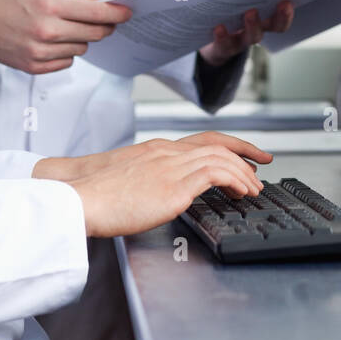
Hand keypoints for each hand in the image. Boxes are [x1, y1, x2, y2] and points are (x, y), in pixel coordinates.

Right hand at [0, 0, 130, 73]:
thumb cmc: (15, 0)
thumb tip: (108, 0)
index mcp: (50, 5)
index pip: (96, 12)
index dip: (116, 12)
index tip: (127, 12)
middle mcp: (46, 29)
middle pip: (95, 33)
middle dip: (104, 26)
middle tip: (104, 20)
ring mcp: (40, 51)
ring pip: (83, 48)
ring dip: (81, 39)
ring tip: (64, 28)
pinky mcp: (35, 67)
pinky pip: (68, 62)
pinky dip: (66, 52)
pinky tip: (52, 41)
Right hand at [39, 135, 273, 237]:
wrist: (78, 198)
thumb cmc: (91, 195)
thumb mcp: (121, 180)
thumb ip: (142, 180)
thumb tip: (151, 192)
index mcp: (154, 150)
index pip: (200, 141)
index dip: (225, 146)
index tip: (242, 154)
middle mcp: (166, 152)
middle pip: (216, 143)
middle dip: (244, 151)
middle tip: (261, 163)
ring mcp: (171, 166)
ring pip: (221, 157)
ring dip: (243, 173)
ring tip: (254, 189)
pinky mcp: (175, 185)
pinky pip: (217, 174)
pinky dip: (235, 180)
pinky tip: (241, 192)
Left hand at [198, 0, 294, 67]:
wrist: (210, 45)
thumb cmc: (228, 16)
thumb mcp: (239, 1)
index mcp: (263, 20)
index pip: (282, 19)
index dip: (287, 13)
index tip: (288, 1)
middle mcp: (256, 31)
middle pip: (273, 26)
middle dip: (280, 16)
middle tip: (282, 4)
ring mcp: (241, 41)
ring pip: (252, 36)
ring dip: (254, 25)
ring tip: (251, 12)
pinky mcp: (223, 48)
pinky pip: (225, 45)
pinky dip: (222, 36)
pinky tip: (219, 27)